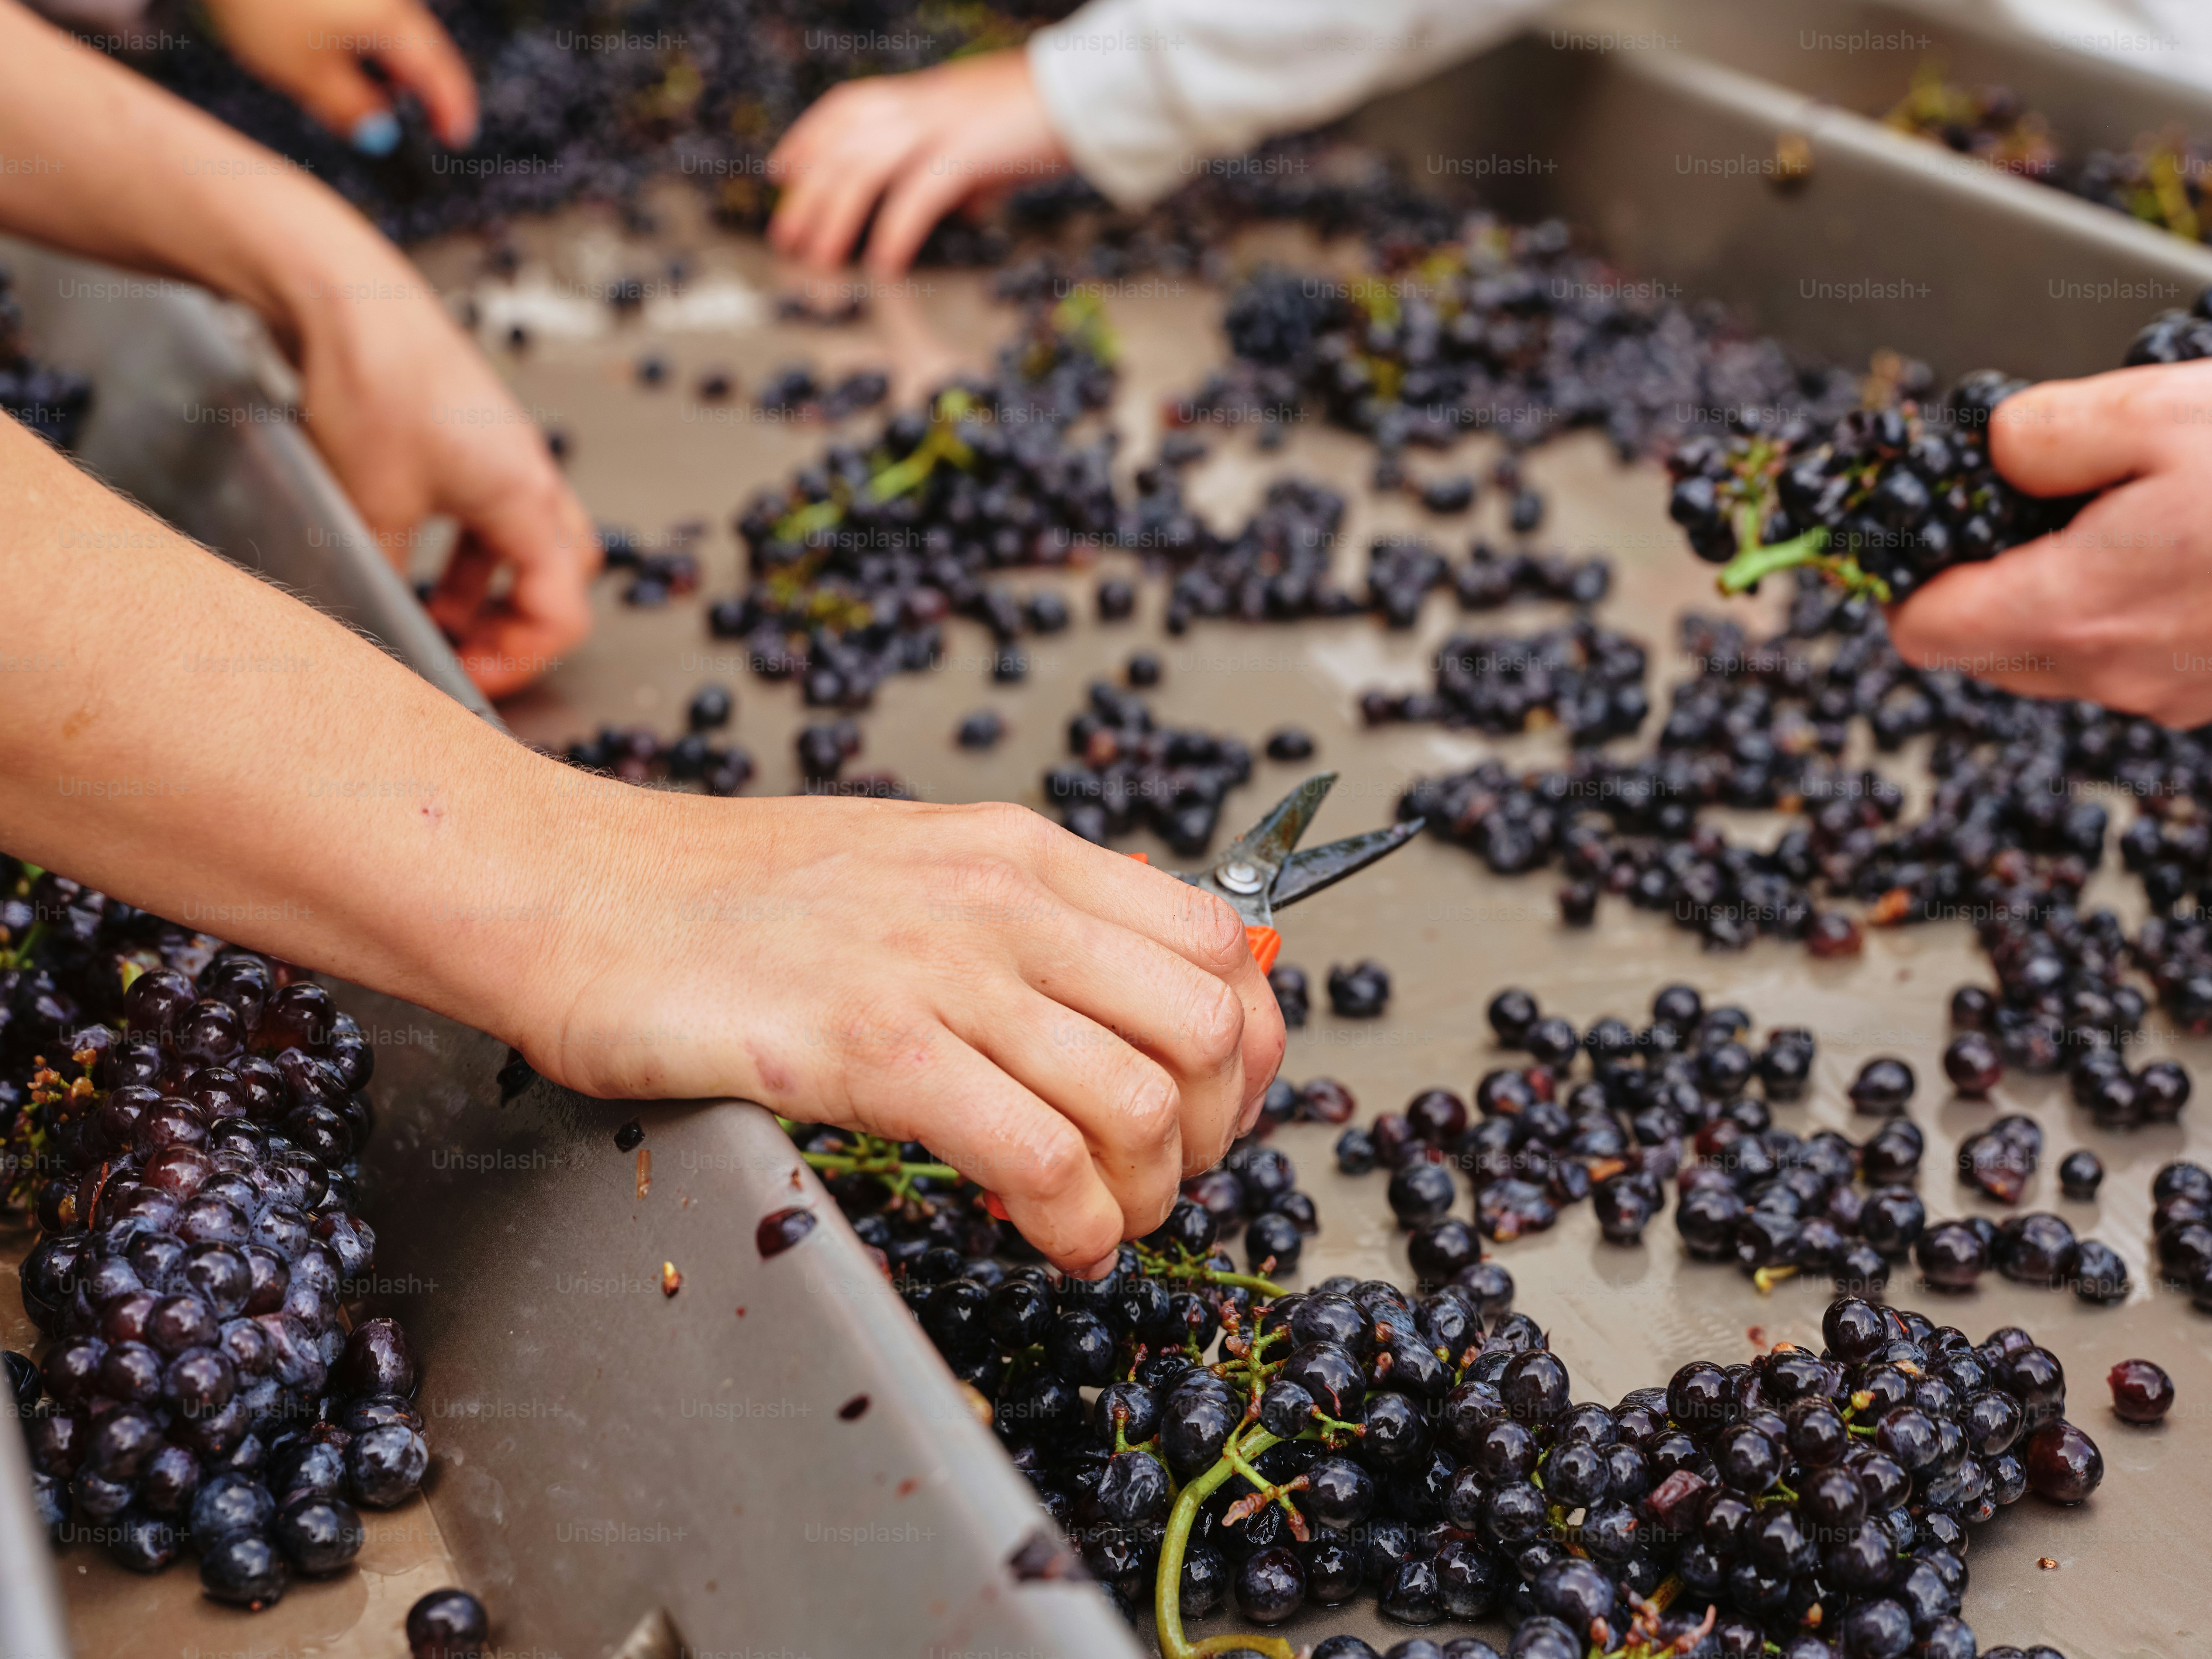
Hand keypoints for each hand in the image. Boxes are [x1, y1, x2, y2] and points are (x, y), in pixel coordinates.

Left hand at [200, 0, 477, 150]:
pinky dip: (365, 43)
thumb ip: (349, 108)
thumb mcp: (305, 73)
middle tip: (405, 123)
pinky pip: (369, 16)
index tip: (455, 140)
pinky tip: (337, 55)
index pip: (440, 75)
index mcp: (391, 23)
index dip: (452, 112)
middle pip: (423, 52)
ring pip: (395, 33)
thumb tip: (377, 132)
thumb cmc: (263, 5)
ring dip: (389, 67)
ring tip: (363, 93)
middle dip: (419, 91)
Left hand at [283, 250, 596, 696]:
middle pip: (562, 575)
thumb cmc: (372, 382)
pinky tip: (416, 556)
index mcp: (528, 497)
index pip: (562, 610)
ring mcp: (505, 452)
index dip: (520, 660)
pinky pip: (488, 511)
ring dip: (489, 590)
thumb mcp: (371, 507)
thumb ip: (389, 577)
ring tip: (435, 616)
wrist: (343, 295)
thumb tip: (382, 624)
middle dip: (519, 625)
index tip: (470, 678)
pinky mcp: (472, 435)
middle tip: (465, 651)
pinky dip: (465, 549)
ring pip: (525, 543)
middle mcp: (531, 474)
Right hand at [533, 795, 1286, 1276]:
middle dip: (1209, 1133)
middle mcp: (1002, 900)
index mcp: (1022, 853)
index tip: (1205, 1107)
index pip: (1218, 943)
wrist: (583, 893)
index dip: (1244, 1047)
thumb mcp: (915, 872)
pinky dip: (1074, 1222)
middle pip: (1207, 1029)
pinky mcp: (869, 1049)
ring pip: (1141, 1101)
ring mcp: (938, 971)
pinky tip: (1049, 1242)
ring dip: (1143, 1194)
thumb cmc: (732, 900)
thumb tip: (1130, 995)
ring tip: (1094, 1221)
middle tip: (1150, 1179)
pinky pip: (1040, 1155)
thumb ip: (1026, 923)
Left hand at [767, 50, 1067, 272]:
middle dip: (808, 196)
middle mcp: (923, 103)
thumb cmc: (1049, 116)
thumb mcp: (996, 139)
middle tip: (785, 239)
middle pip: (844, 146)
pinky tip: (884, 265)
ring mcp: (943, 125)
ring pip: (865, 169)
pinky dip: (895, 231)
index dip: (809, 138)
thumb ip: (975, 170)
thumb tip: (969, 206)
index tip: (782, 171)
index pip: (847, 107)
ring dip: (834, 219)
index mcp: (925, 93)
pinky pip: (918, 194)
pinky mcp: (970, 150)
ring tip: (819, 262)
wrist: (1093, 90)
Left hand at [1889, 361, 2211, 725]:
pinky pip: (2133, 664)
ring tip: (2111, 519)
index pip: (1922, 632)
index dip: (1906, 582)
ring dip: (2056, 600)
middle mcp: (2113, 671)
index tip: (1921, 533)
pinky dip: (2127, 615)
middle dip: (1980, 587)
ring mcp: (2170, 694)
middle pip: (1981, 653)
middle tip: (2022, 510)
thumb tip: (1989, 450)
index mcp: (2075, 608)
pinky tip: (2176, 551)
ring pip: (2056, 662)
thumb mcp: (2155, 410)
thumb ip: (2042, 433)